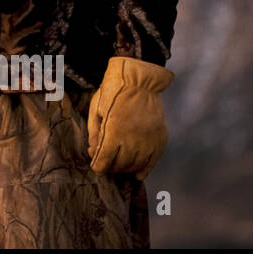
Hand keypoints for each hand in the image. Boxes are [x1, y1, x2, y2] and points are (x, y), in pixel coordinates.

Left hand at [87, 56, 173, 178]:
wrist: (139, 79)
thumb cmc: (113, 91)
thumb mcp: (96, 108)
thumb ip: (94, 132)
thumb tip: (93, 151)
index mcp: (114, 130)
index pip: (105, 159)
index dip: (99, 166)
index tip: (96, 166)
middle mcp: (132, 138)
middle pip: (121, 164)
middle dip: (111, 167)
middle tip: (106, 164)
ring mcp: (148, 139)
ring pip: (136, 164)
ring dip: (126, 169)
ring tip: (119, 166)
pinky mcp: (159, 137)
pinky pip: (153, 160)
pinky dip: (145, 169)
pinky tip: (138, 174)